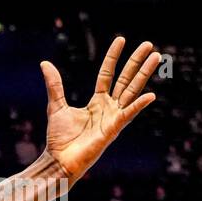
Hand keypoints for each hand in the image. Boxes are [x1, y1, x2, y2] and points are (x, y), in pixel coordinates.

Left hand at [42, 37, 159, 181]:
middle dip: (136, 62)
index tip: (121, 39)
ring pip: (131, 92)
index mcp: (97, 102)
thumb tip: (45, 63)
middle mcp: (109, 108)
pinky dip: (138, 105)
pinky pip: (127, 115)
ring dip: (144, 75)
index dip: (113, 57)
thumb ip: (54, 85)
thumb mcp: (56, 106)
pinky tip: (150, 95)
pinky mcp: (113, 130)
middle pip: (125, 80)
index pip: (108, 74)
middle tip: (148, 44)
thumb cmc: (59, 138)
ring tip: (156, 57)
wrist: (58, 160)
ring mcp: (113, 118)